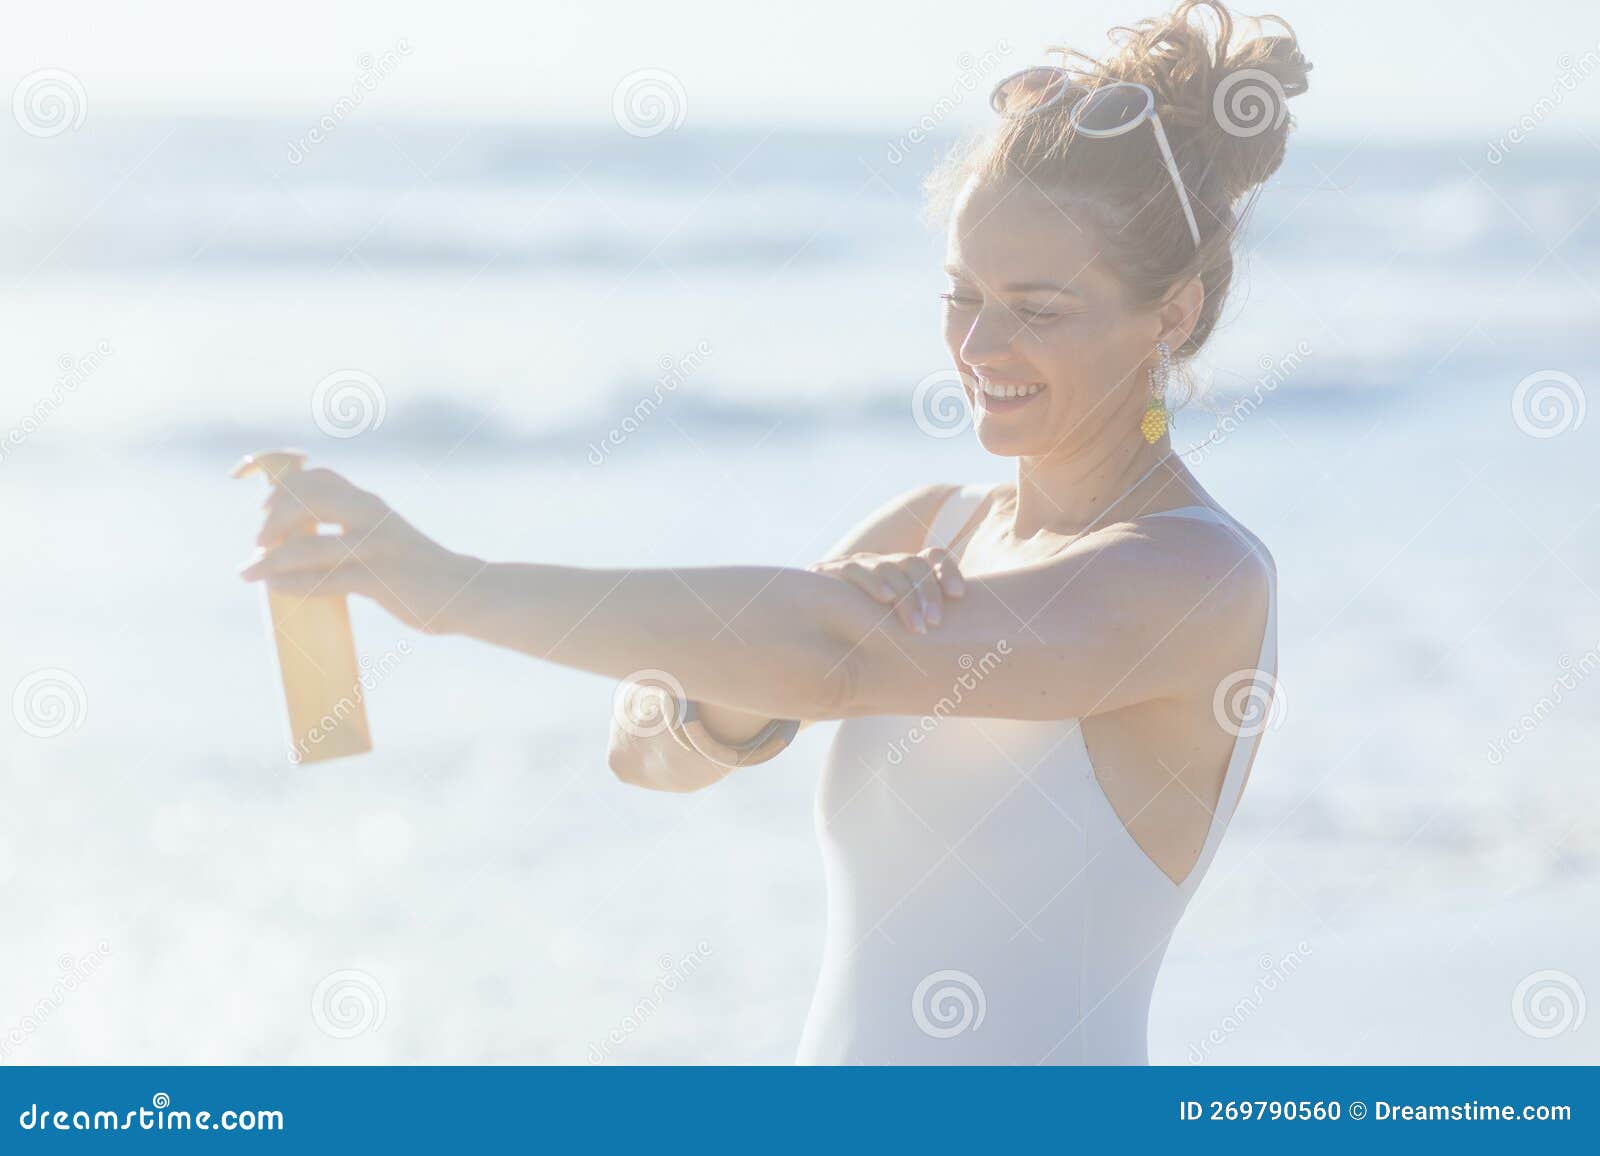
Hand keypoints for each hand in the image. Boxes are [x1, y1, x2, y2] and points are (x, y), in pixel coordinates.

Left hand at [237, 455, 479, 633]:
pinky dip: (292, 583)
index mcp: (370, 503)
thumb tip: (298, 540)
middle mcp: (371, 516)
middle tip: (257, 543)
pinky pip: (324, 580)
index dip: (284, 486)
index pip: (319, 478)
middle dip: (271, 520)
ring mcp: (375, 547)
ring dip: (270, 560)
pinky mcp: (379, 579)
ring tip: (249, 573)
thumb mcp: (384, 533)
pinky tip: (275, 588)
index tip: (261, 508)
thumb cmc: (416, 568)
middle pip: (306, 501)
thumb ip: (352, 527)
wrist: (463, 592)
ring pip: (309, 546)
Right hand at [806, 548, 964, 633]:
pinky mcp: (831, 572)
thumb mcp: (899, 631)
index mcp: (905, 572)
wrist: (810, 626)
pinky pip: (855, 570)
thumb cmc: (868, 635)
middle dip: (927, 592)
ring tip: (917, 626)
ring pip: (888, 567)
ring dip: (905, 596)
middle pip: (914, 564)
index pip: (933, 557)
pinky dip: (872, 582)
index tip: (959, 594)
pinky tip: (884, 599)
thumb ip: (925, 626)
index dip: (947, 571)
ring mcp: (859, 566)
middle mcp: (884, 564)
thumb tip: (971, 653)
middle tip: (934, 624)